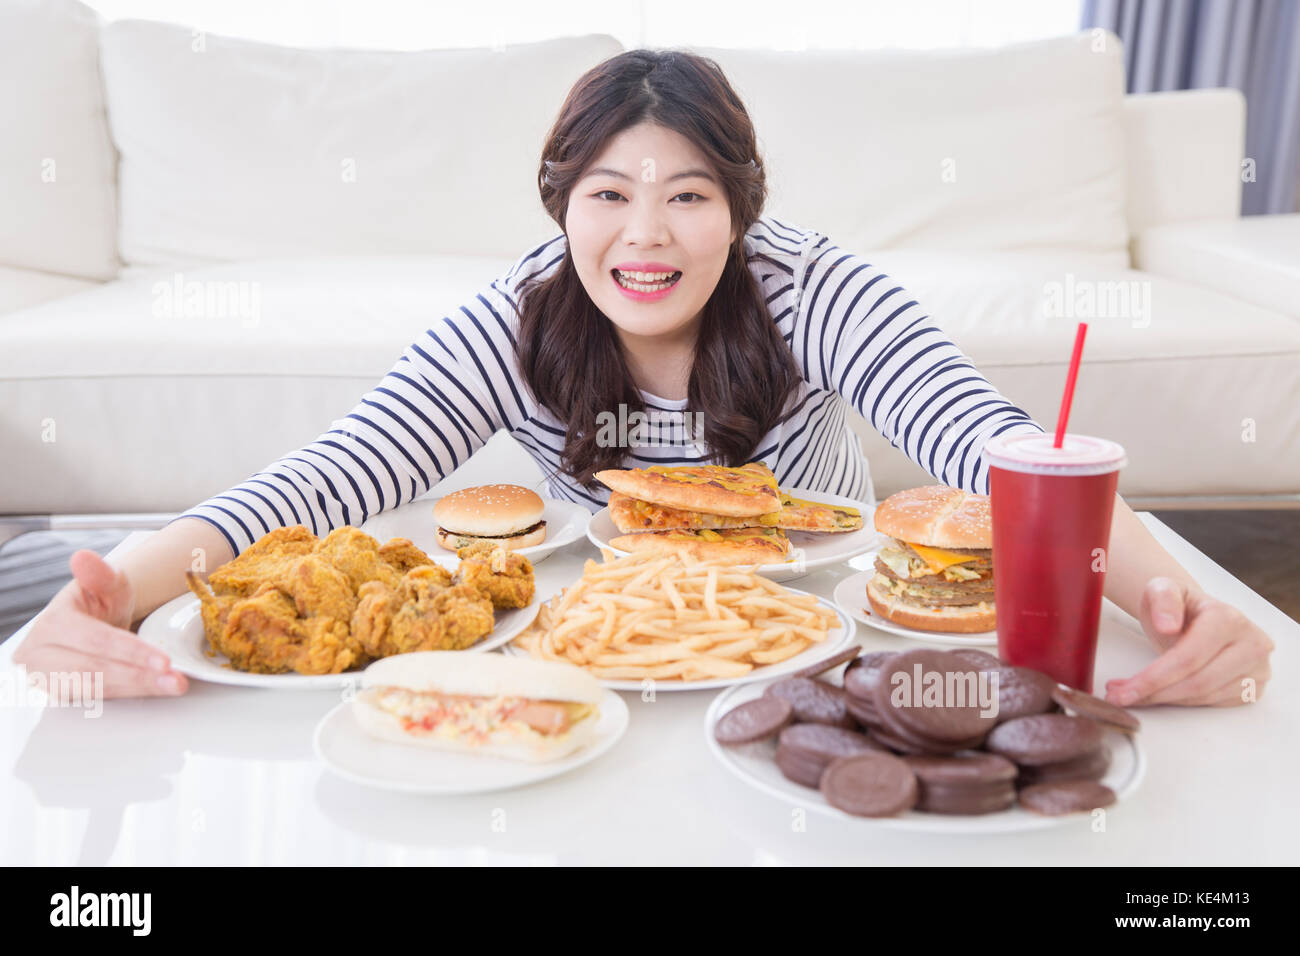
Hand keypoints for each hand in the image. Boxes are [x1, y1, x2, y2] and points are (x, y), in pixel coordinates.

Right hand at [13, 549, 188, 698]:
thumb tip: (83, 557)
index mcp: (53, 623)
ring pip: (95, 689)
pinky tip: (156, 690)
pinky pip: (96, 700)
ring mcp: (47, 678)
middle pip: (93, 670)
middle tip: (175, 680)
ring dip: (137, 689)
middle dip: (138, 676)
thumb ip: (101, 573)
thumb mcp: (107, 583)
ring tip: (173, 685)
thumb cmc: (100, 602)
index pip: (94, 640)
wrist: (93, 622)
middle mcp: (41, 654)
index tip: (164, 660)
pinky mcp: (61, 695)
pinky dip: (129, 695)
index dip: (130, 651)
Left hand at [1104, 576, 1272, 707]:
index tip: (1124, 690)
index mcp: (1229, 619)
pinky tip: (1160, 693)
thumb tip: (1168, 625)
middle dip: (1155, 693)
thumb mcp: (1161, 589)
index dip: (1154, 678)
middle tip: (1120, 696)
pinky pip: (1214, 704)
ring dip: (1165, 700)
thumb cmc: (1177, 604)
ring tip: (1133, 693)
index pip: (1189, 658)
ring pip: (1205, 697)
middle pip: (1198, 682)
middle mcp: (1252, 644)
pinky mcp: (1253, 687)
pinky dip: (1182, 702)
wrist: (1196, 614)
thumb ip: (1162, 600)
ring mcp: (1258, 668)